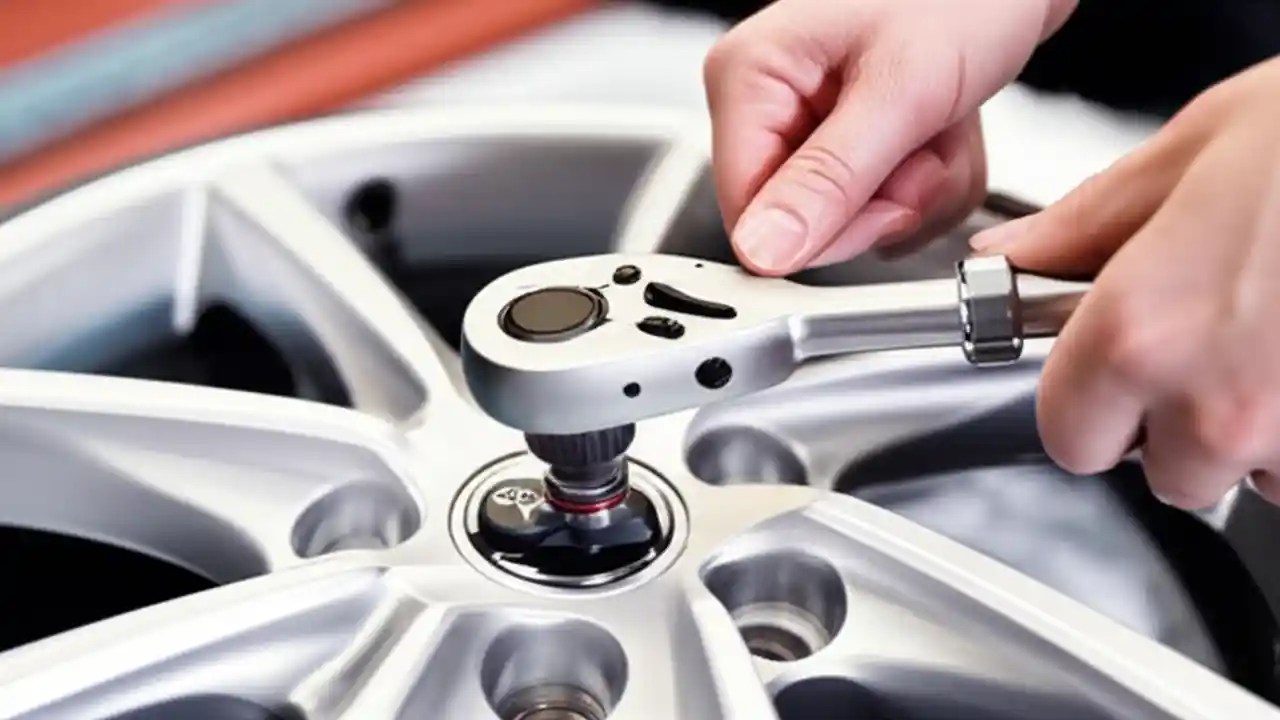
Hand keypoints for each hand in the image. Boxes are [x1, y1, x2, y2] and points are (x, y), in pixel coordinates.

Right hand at [704, 0, 1076, 274]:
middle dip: (885, 204)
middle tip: (924, 152)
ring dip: (920, 194)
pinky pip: (886, 208)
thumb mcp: (901, 92)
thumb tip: (762, 252)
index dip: (819, 234)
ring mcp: (813, 122)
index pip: (747, 211)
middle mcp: (771, 101)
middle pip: (804, 223)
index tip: (887, 211)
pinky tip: (945, 134)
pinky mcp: (853, 139)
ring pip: (855, 222)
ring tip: (942, 129)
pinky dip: (932, 185)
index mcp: (749, 77)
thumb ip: (828, 181)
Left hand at [970, 57, 1279, 508]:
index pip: (1067, 436)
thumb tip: (1012, 253)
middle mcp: (1218, 405)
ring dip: (1254, 429)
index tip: (1103, 375)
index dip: (1084, 405)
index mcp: (1142, 332)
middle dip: (1173, 423)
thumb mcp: (1193, 150)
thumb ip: (1085, 224)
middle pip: (1163, 472)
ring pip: (1248, 476)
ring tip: (1277, 337)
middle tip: (1209, 342)